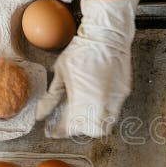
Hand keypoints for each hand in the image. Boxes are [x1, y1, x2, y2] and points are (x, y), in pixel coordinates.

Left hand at [36, 0, 139, 137]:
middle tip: (69, 123)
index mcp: (83, 97)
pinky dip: (103, 112)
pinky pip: (114, 110)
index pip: (72, 126)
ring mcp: (116, 98)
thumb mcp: (61, 72)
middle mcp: (102, 101)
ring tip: (82, 114)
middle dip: (80, 130)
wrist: (107, 35)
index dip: (62, 131)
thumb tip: (41, 114)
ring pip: (106, 124)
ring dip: (93, 123)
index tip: (54, 131)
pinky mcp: (124, 92)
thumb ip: (51, 97)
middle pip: (92, 130)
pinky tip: (94, 102)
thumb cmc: (81, 50)